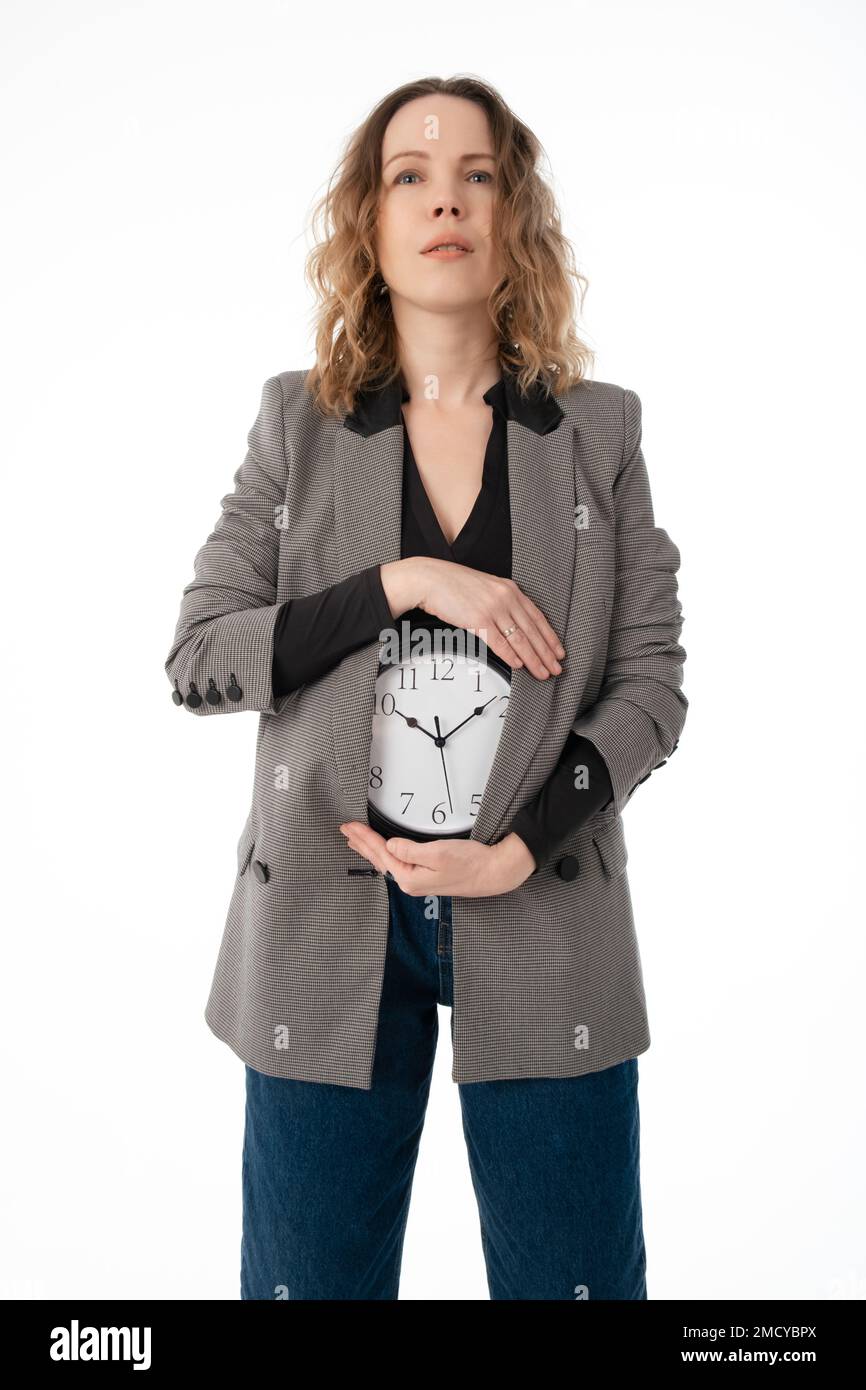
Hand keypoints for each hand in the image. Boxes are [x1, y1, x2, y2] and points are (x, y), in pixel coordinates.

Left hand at [338, 822, 536, 896]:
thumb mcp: (437, 853)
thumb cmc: (470, 863)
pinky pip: (397, 863)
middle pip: (379, 859)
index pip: (380, 853)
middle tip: (345, 830)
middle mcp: (410, 882)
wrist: (493, 872)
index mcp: (409, 878)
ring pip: (387, 861)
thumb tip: (389, 846)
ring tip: (357, 840)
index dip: (364, 838)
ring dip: (371, 848)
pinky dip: (385, 853)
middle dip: (362, 843)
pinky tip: (383, 851)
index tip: (350, 826)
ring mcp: (418, 880)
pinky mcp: (426, 876)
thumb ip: (409, 850)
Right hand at [392, 557, 565, 679]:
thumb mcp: (486, 588)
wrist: (430, 579)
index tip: (558, 651)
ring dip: (534, 659)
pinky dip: (511, 656)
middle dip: (546, 653)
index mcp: (510, 589)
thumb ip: (502, 603)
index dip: (550, 637)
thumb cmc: (453, 585)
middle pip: (532, 631)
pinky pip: (499, 642)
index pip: (537, 617)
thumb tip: (514, 626)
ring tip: (542, 672)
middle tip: (556, 669)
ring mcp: (493, 608)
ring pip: (520, 639)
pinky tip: (519, 665)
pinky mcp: (478, 619)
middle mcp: (505, 598)